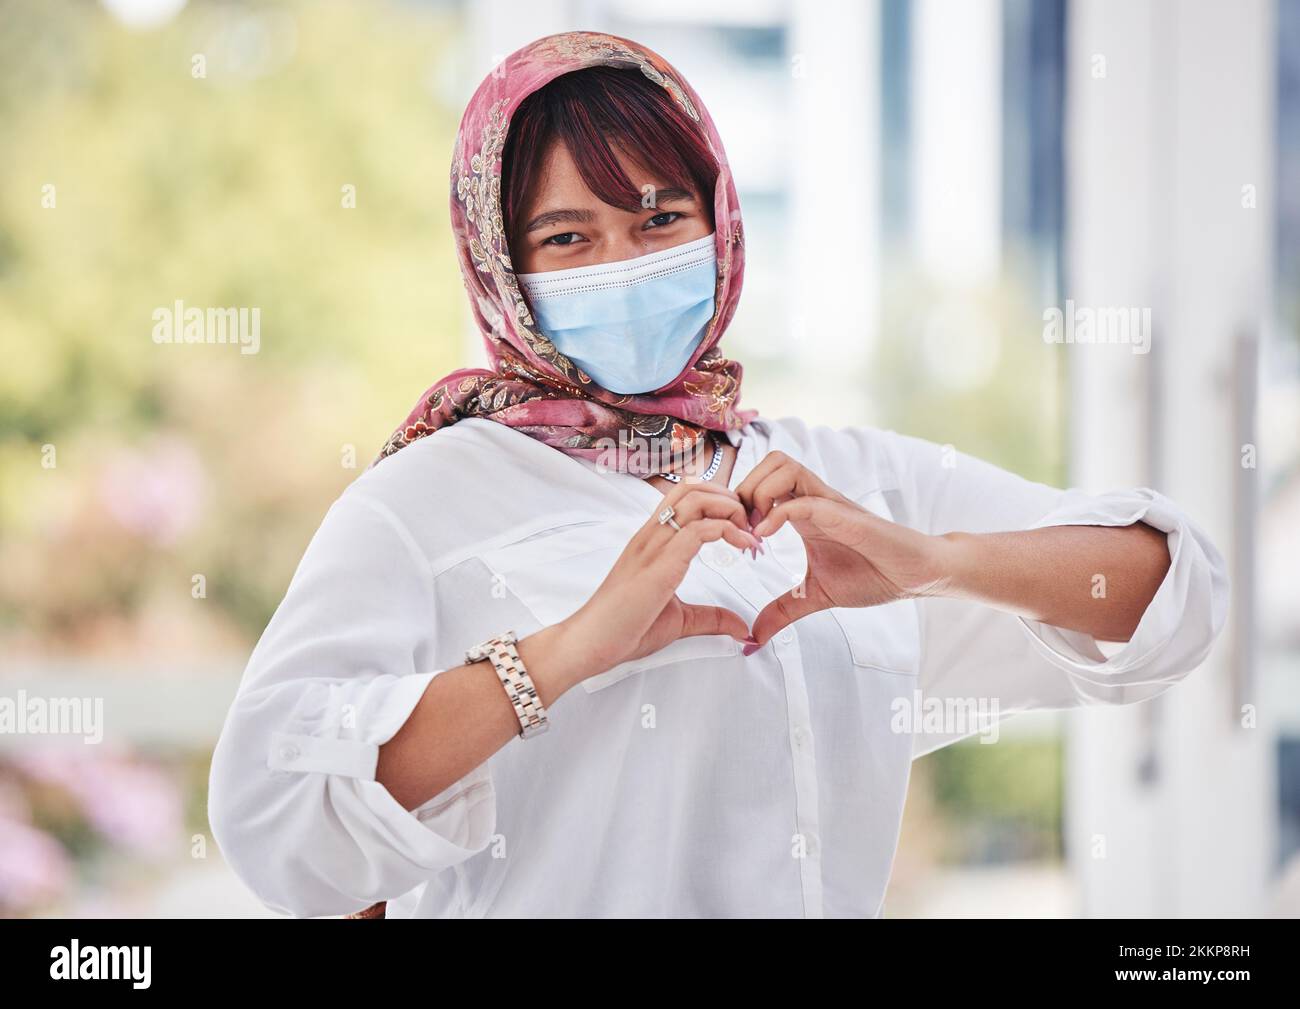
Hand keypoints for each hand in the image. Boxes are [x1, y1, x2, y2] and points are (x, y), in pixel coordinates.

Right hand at [561, 481, 760, 681]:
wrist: (592, 643)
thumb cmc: (624, 629)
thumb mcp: (679, 620)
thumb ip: (710, 618)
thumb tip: (740, 627)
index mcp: (652, 541)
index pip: (684, 496)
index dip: (719, 502)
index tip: (742, 528)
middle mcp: (651, 535)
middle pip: (693, 487)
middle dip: (729, 497)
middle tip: (749, 525)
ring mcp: (654, 546)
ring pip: (696, 500)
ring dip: (731, 509)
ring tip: (748, 534)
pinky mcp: (660, 564)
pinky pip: (698, 530)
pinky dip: (728, 531)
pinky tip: (743, 546)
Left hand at [736, 451, 950, 647]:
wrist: (915, 576)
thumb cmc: (873, 575)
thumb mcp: (814, 596)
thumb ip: (782, 611)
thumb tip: (752, 638)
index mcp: (803, 511)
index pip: (761, 481)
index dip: (738, 502)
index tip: (730, 537)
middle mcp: (814, 499)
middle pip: (768, 462)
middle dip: (743, 490)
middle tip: (738, 528)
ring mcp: (829, 503)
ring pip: (783, 466)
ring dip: (758, 493)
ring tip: (753, 530)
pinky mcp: (844, 516)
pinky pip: (804, 500)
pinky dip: (777, 513)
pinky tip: (766, 537)